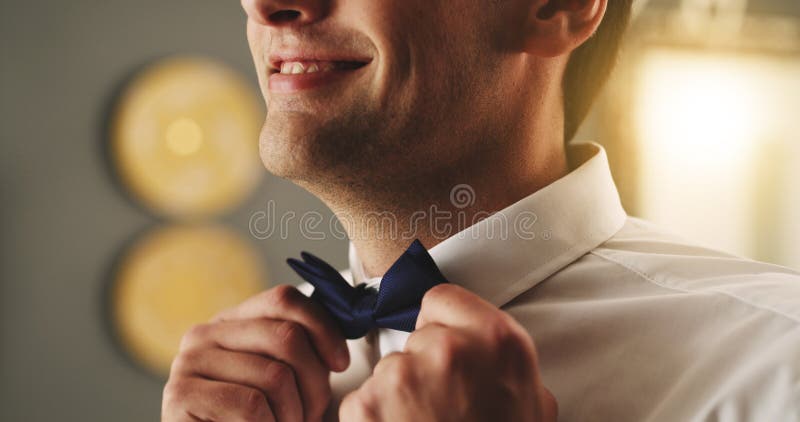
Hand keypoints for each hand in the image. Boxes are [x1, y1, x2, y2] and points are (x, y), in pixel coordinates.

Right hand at [162, 285, 349, 421]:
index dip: (322, 327)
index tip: (340, 363)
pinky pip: (251, 405)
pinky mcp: (180, 396)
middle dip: (315, 383)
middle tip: (313, 415)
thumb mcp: (283, 380)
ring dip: (295, 414)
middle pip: (286, 336)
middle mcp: (205, 334)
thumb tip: (344, 334)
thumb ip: (301, 350)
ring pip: (275, 376)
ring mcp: (188, 363)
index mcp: (232, 321)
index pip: (284, 299)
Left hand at [339, 284, 556, 421]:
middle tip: (443, 408)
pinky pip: (364, 399)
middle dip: (424, 366)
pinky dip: (374, 420)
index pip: (442, 299)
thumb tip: (488, 351)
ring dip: (399, 397)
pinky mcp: (367, 404)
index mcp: (499, 342)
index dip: (442, 327)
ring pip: (390, 370)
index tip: (446, 350)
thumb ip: (506, 364)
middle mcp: (451, 349)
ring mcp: (404, 375)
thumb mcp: (531, 405)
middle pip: (416, 337)